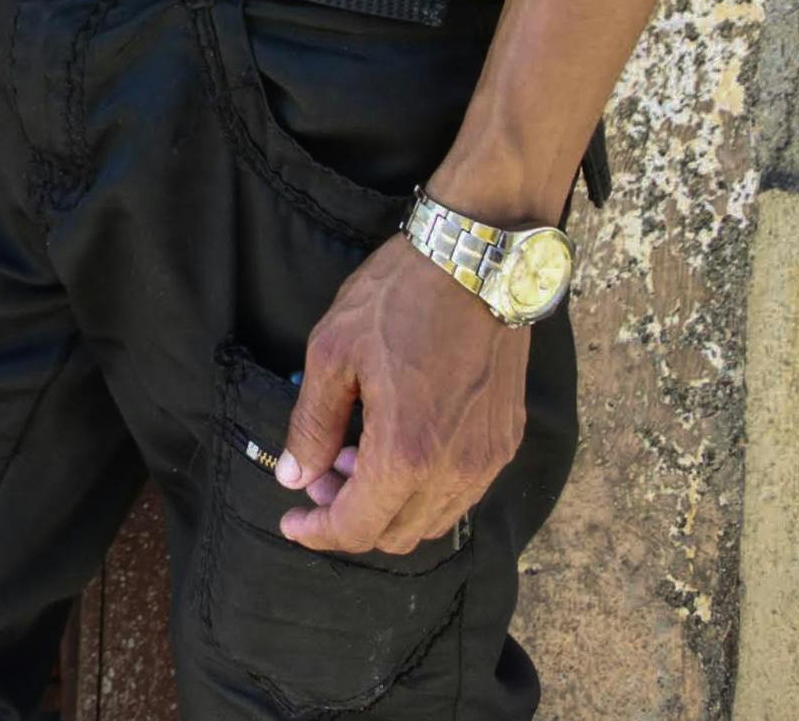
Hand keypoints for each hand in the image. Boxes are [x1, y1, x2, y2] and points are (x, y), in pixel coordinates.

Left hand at [270, 239, 530, 552]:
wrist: (477, 263)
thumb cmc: (398, 299)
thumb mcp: (333, 353)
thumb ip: (313, 425)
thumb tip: (293, 476)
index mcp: (406, 454)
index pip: (358, 528)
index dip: (318, 532)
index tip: (291, 519)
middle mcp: (456, 471)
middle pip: (397, 535)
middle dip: (350, 516)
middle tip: (320, 472)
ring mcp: (489, 459)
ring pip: (433, 519)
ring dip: (389, 504)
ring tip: (355, 451)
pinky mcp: (507, 440)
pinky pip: (462, 491)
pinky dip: (424, 486)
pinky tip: (397, 441)